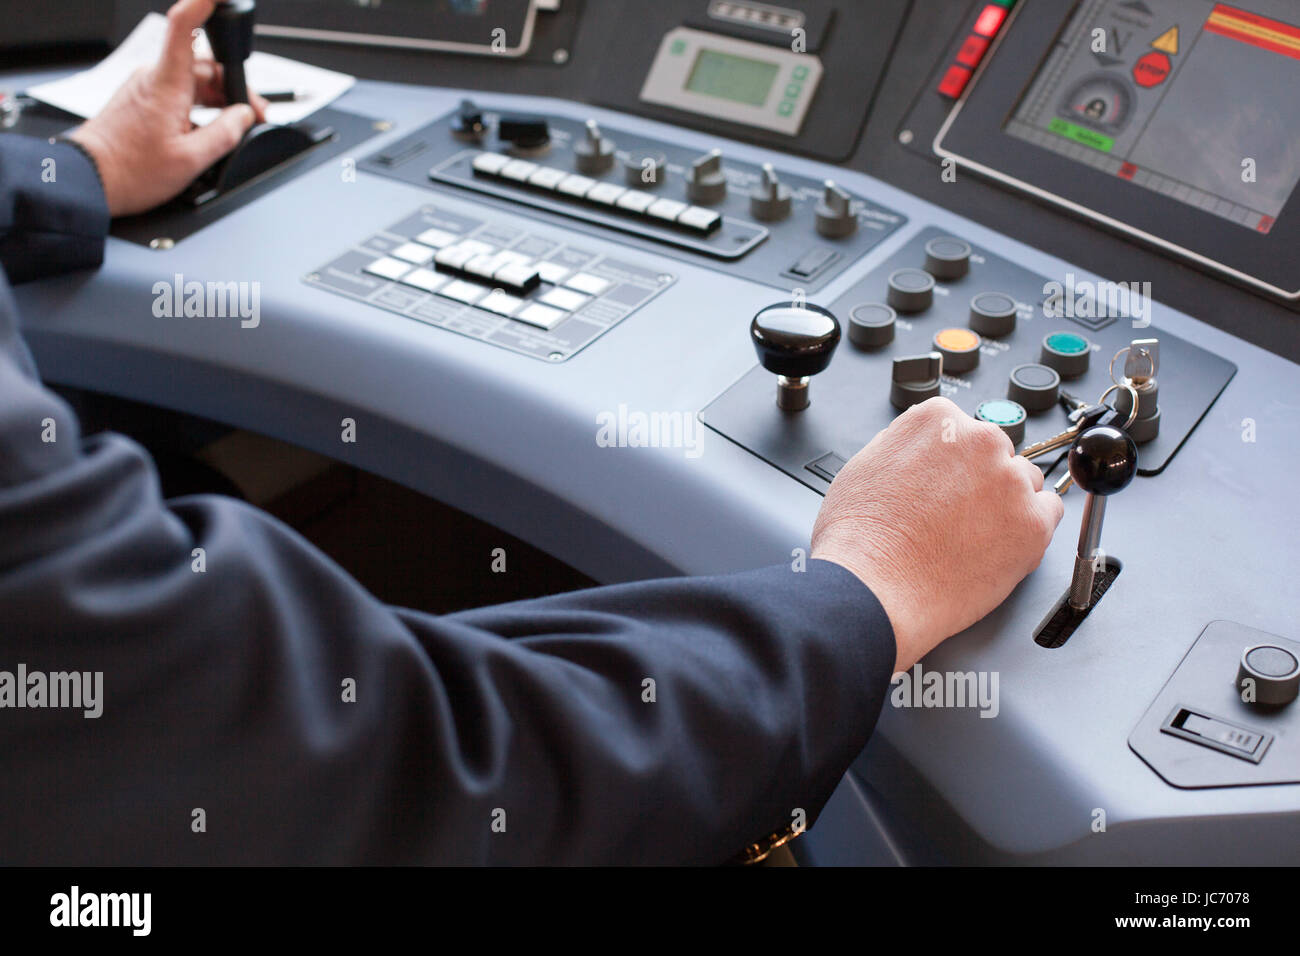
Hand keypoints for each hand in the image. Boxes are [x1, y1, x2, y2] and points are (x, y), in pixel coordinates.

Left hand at [67, 0, 268, 216]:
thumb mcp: (191, 160)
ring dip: (218, 101)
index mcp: (166, 84)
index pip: (184, 26)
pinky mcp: (141, 102)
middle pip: (203, 66)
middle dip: (233, 88)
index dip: (203, 3)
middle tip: (251, 117)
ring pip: (193, 83)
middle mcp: (153, 79)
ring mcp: (145, 88)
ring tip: (231, 130)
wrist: (89, 180)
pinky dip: (199, 108)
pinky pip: (179, 95)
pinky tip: (207, 132)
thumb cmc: (130, 170)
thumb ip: (225, 134)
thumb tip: (243, 117)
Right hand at [811, 396, 1063, 673]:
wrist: (873, 590)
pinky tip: (1001, 545)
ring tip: (973, 537)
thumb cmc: (860, 540)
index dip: (952, 464)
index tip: (945, 484)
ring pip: (1026, 482)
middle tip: (957, 516)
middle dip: (981, 481)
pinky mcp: (1033, 523)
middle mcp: (979, 440)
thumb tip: (922, 448)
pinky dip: (1031, 529)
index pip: (962, 429)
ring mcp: (1010, 481)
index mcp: (938, 420)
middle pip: (997, 453)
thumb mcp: (864, 466)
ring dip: (1008, 504)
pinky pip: (1050, 513)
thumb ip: (905, 445)